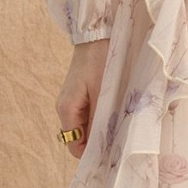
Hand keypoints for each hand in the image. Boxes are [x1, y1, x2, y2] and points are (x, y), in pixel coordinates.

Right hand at [56, 37, 109, 159]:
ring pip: (86, 127)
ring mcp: (71, 101)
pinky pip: (88, 115)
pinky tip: (115, 112)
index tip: (113, 153)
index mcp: (66, 109)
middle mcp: (65, 108)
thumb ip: (101, 119)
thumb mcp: (103, 92)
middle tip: (121, 140)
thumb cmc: (101, 60)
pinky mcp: (79, 94)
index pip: (75, 146)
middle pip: (80, 138)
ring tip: (121, 125)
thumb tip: (103, 145)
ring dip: (101, 129)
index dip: (92, 154)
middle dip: (99, 142)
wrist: (97, 33)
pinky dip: (100, 118)